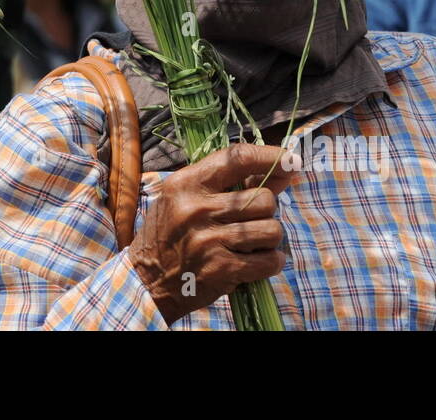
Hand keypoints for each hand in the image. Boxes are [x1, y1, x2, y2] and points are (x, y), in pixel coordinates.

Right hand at [126, 143, 297, 324]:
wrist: (145, 281)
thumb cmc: (170, 234)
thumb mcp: (189, 199)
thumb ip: (233, 184)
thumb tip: (284, 172)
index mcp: (186, 183)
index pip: (238, 158)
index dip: (270, 156)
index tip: (290, 160)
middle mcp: (197, 208)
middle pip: (263, 199)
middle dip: (267, 211)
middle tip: (251, 220)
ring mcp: (209, 240)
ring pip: (272, 230)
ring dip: (270, 238)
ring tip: (254, 242)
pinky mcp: (221, 269)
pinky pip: (269, 260)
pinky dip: (272, 261)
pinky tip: (258, 261)